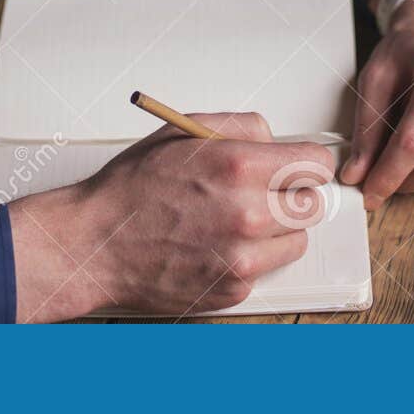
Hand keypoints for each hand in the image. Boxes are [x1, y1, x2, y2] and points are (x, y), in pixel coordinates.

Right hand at [9, 112, 333, 320]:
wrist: (97, 243)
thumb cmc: (132, 188)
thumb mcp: (183, 130)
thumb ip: (241, 126)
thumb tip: (276, 137)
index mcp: (238, 167)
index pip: (316, 164)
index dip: (307, 162)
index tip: (298, 165)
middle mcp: (247, 214)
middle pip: (313, 204)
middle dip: (292, 194)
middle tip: (263, 191)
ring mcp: (242, 257)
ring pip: (296, 239)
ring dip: (277, 229)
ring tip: (237, 218)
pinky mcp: (234, 288)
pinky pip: (266, 267)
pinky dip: (251, 256)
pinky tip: (217, 242)